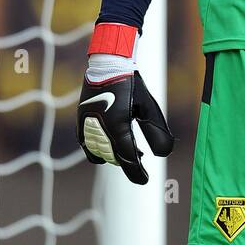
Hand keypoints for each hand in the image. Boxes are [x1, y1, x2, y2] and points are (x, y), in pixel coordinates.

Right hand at [76, 23, 174, 184]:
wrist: (108, 64)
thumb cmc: (131, 85)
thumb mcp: (149, 109)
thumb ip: (156, 132)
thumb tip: (163, 154)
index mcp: (118, 126)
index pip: (128, 158)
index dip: (137, 172)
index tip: (145, 180)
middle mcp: (100, 128)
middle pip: (114, 158)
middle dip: (127, 163)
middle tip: (140, 162)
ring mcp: (87, 125)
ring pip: (99, 153)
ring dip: (114, 156)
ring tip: (129, 151)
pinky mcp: (81, 120)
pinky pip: (87, 144)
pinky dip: (99, 149)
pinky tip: (112, 143)